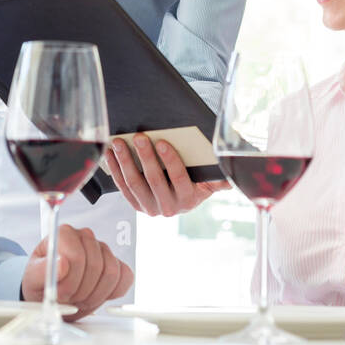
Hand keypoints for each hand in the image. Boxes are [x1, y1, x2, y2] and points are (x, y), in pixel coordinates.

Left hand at [21, 225, 132, 319]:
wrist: (51, 292)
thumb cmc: (42, 282)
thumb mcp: (33, 280)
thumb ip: (43, 271)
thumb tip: (61, 263)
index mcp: (64, 234)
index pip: (77, 257)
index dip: (70, 282)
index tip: (60, 294)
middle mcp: (85, 236)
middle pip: (96, 265)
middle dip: (82, 291)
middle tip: (69, 299)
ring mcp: (102, 249)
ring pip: (112, 272)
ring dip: (95, 294)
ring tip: (79, 298)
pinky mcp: (115, 263)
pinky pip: (125, 277)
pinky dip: (112, 292)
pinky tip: (97, 295)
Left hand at [102, 135, 230, 216]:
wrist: (182, 199)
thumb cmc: (196, 180)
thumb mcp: (210, 180)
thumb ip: (220, 177)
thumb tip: (234, 174)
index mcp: (189, 199)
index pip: (179, 178)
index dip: (171, 161)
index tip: (163, 142)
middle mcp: (169, 208)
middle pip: (154, 180)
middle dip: (146, 156)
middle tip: (139, 136)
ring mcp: (151, 208)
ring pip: (135, 184)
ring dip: (126, 162)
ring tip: (120, 142)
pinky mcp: (136, 206)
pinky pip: (123, 187)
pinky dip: (115, 170)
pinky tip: (110, 154)